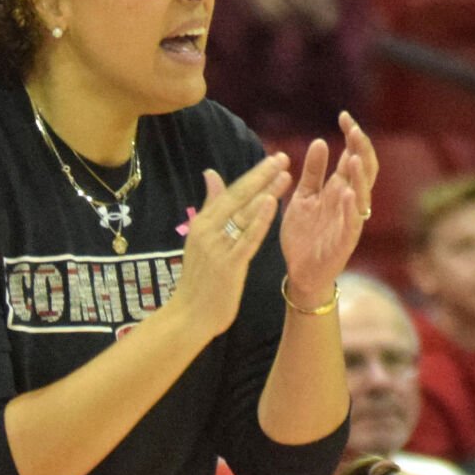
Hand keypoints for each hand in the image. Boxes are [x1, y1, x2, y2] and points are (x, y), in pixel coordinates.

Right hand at [170, 155, 290, 341]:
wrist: (189, 316)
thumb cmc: (198, 281)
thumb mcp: (201, 240)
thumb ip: (210, 208)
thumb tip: (211, 175)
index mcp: (202, 223)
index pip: (231, 192)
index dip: (253, 175)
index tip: (273, 160)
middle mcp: (208, 230)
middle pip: (239, 197)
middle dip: (262, 176)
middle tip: (283, 157)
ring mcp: (217, 247)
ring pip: (245, 214)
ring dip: (266, 192)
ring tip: (285, 174)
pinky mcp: (228, 264)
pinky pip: (247, 238)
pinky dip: (259, 220)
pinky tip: (271, 203)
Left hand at [278, 112, 377, 304]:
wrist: (300, 272)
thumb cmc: (304, 235)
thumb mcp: (304, 197)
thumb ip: (312, 172)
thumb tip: (320, 141)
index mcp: (339, 189)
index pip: (352, 156)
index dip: (352, 136)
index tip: (344, 115)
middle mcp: (349, 202)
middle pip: (364, 170)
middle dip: (361, 148)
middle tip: (353, 128)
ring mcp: (350, 221)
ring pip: (363, 194)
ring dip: (360, 176)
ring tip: (354, 157)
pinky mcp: (344, 242)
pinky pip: (352, 224)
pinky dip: (353, 209)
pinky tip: (350, 194)